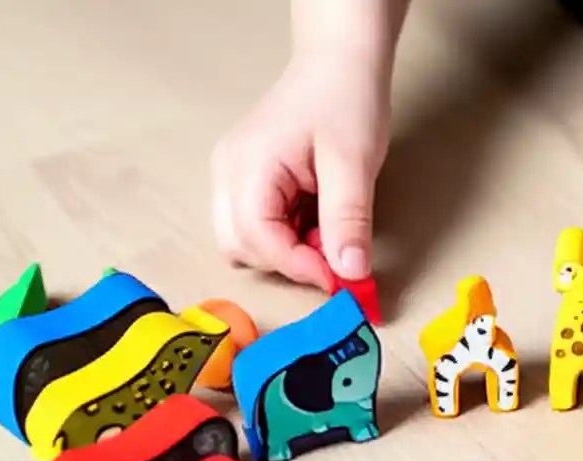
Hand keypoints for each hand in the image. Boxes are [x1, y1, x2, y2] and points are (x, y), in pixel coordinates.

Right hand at [211, 18, 394, 288]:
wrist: (340, 61)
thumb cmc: (344, 98)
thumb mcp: (353, 163)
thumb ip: (347, 220)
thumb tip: (350, 273)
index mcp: (247, 166)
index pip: (257, 239)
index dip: (298, 266)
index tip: (339, 277)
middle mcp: (229, 173)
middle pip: (241, 246)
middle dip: (288, 261)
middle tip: (334, 254)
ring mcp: (235, 175)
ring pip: (247, 240)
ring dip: (288, 250)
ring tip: (328, 228)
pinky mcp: (250, 179)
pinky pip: (259, 224)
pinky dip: (289, 234)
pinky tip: (319, 216)